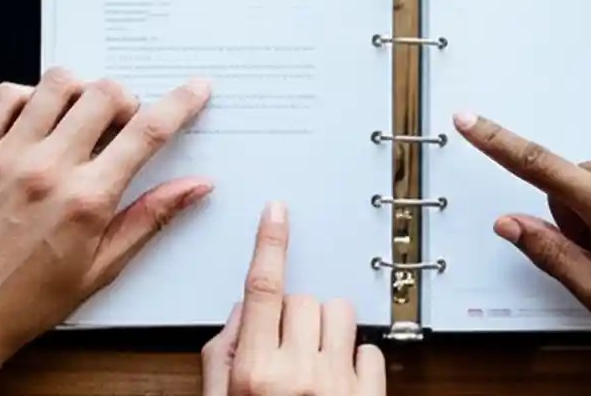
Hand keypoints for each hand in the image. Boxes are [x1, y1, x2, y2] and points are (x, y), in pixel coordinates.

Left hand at [0, 71, 213, 395]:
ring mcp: (8, 156)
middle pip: (105, 94)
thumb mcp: (102, 266)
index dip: (180, 104)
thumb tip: (196, 186)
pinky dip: (30, 96)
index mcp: (87, 200)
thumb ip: (151, 217)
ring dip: (82, 90)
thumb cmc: (29, 299)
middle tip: (124, 122)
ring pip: (57, 84)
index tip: (195, 89)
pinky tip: (39, 119)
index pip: (146, 133)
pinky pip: (6, 96)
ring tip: (81, 117)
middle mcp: (48, 169)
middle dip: (127, 98)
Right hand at [201, 202, 385, 395]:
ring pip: (340, 313)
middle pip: (302, 300)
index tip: (275, 213)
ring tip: (317, 360)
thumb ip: (221, 356)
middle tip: (285, 351)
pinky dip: (357, 360)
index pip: (262, 289)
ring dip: (328, 329)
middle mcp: (297, 374)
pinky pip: (369, 349)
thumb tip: (240, 313)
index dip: (269, 244)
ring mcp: (337, 384)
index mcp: (255, 372)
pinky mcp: (369, 395)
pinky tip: (340, 379)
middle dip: (292, 317)